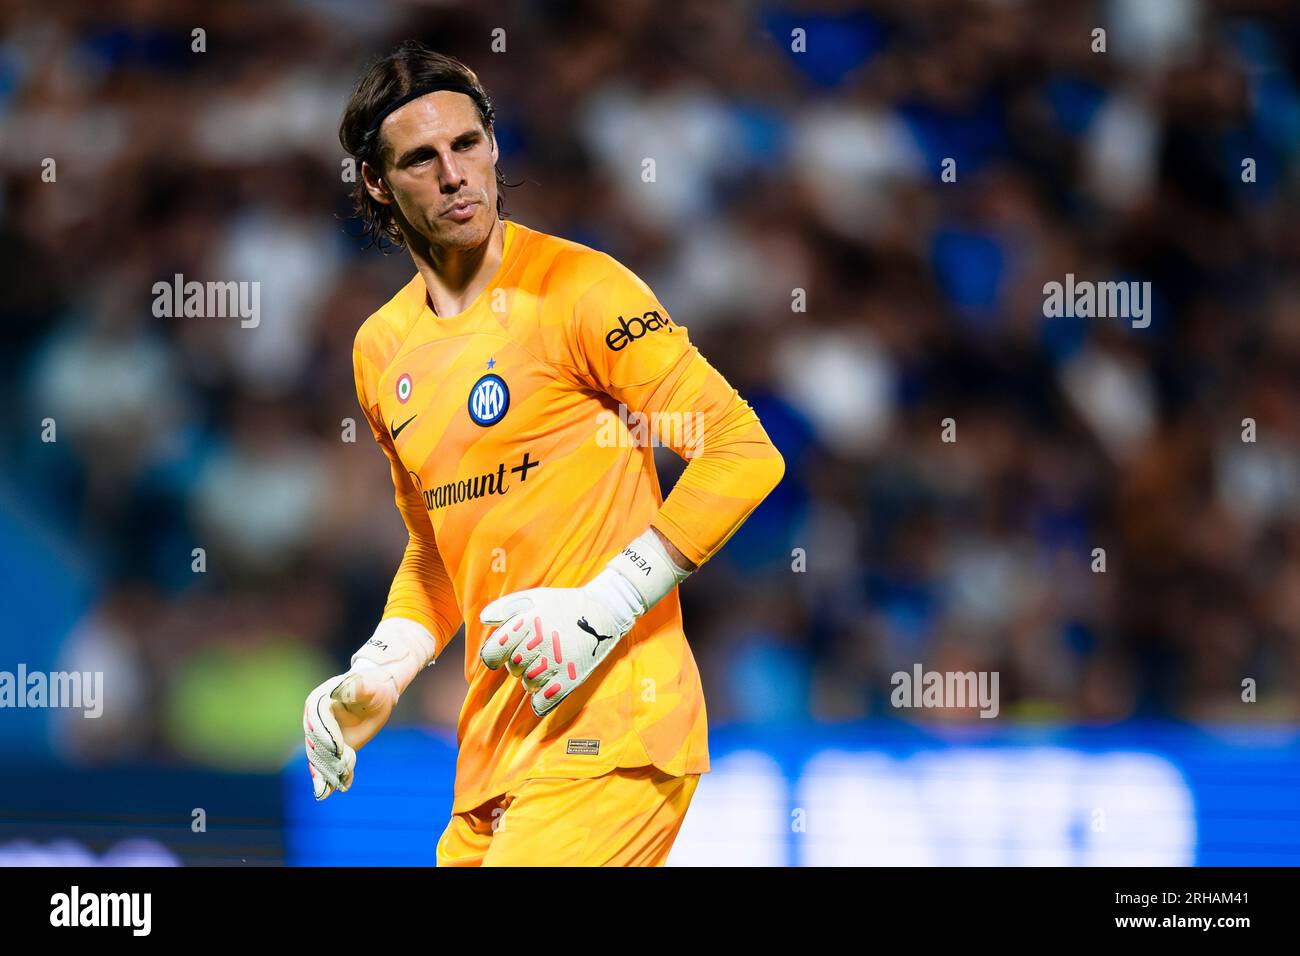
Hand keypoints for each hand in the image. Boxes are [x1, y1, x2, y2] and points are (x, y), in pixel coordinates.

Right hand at [303, 666, 398, 800]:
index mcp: (318, 701)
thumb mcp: (369, 685)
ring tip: (340, 785)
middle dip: (327, 759)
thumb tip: (341, 687)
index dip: (327, 736)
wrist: (377, 693)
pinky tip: (344, 786)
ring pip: (320, 758)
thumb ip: (355, 687)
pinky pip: (329, 765)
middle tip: (341, 772)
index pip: (318, 722)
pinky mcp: (331, 749)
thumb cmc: (373, 686)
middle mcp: (314, 720)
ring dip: (329, 773)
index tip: (339, 750)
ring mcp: (321, 736)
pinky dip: (334, 778)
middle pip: (316, 744)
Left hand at [479, 572, 641, 716]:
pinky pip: (544, 701)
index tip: (499, 657)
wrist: (604, 611)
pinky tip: (546, 690)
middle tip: (534, 655)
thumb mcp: (535, 598)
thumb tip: (484, 619)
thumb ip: (506, 607)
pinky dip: (540, 702)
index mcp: (528, 622)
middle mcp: (540, 642)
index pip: (494, 651)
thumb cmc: (564, 604)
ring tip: (547, 665)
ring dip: (533, 679)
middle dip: (519, 664)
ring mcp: (557, 661)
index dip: (494, 657)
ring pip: (529, 684)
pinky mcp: (572, 677)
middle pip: (513, 668)